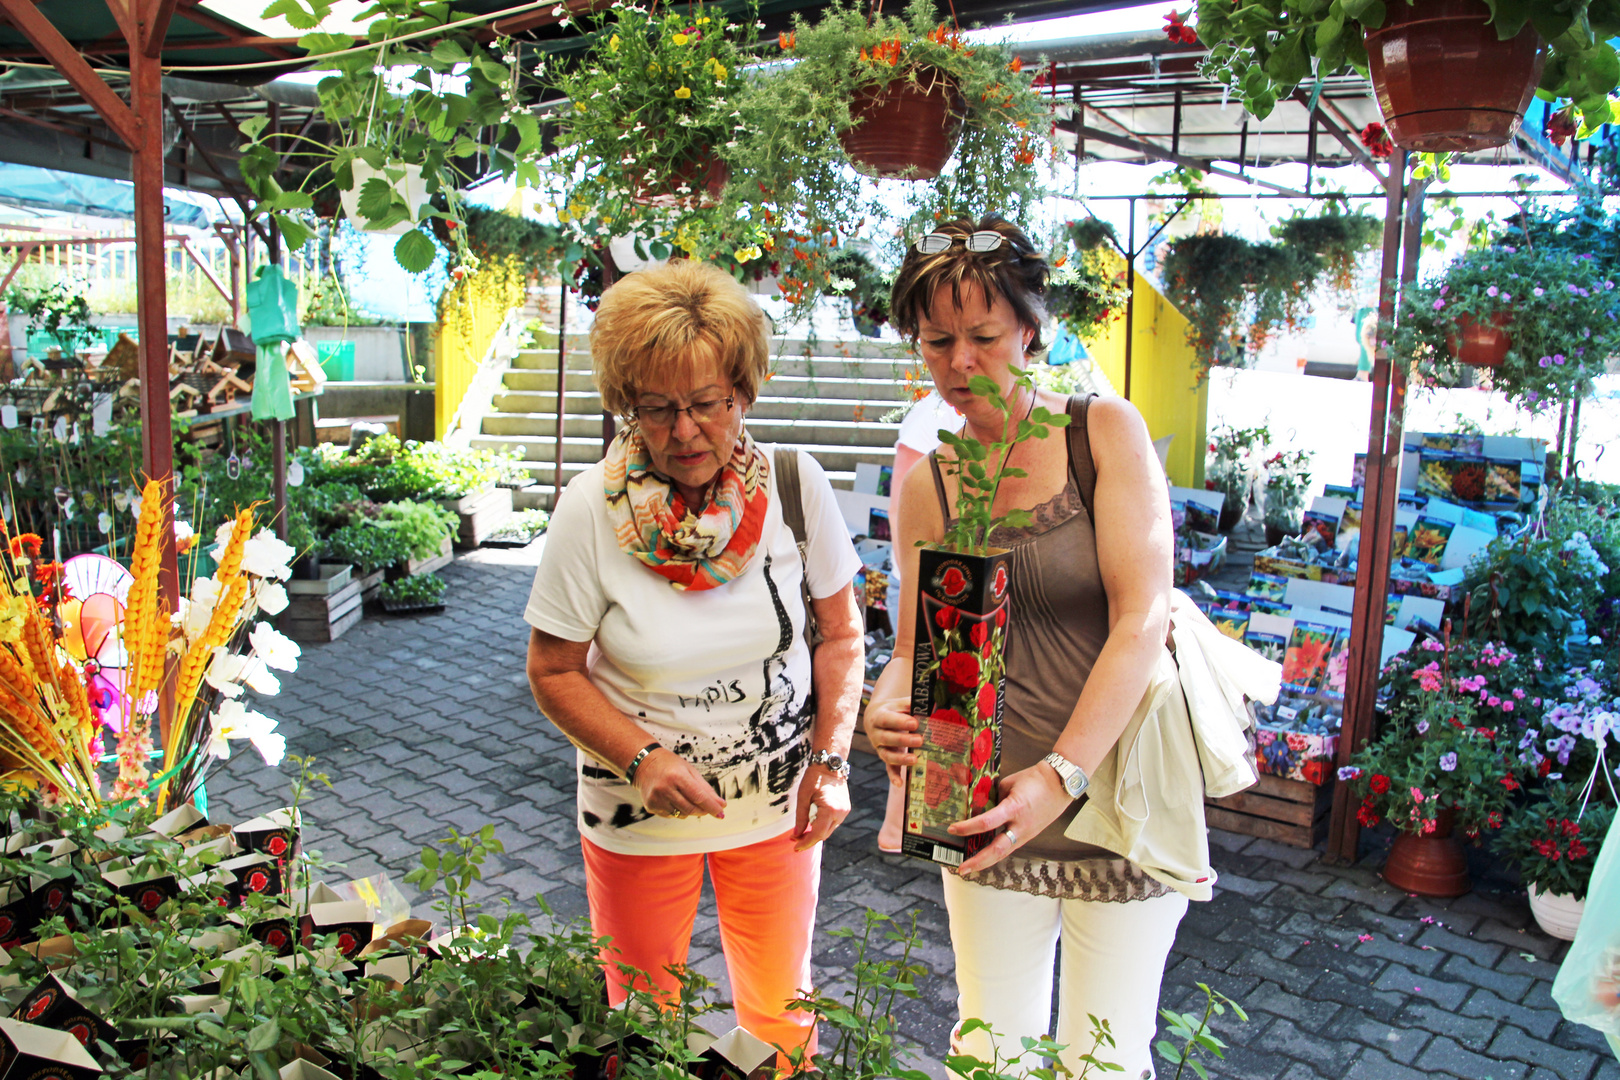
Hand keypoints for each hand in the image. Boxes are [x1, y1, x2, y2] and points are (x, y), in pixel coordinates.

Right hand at [633, 748, 726, 819]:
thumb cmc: (670, 765)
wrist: (644, 764)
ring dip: (690, 811)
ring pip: (682, 814)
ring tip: (687, 798)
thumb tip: (721, 805)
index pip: (699, 797)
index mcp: (677, 776)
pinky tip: (674, 799)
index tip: (721, 813)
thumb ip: (706, 789)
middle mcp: (665, 788)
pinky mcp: (651, 806)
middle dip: (702, 810)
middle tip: (707, 808)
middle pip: (691, 808)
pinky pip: (671, 815)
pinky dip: (678, 811)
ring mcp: (656, 799)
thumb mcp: (690, 771)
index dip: (712, 807)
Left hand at [792, 765, 850, 850]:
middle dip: (809, 839)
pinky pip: (832, 823)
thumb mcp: (803, 797)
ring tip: (803, 830)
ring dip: (816, 833)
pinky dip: (822, 825)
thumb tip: (796, 835)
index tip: (795, 847)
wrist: (830, 765)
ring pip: (828, 830)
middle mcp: (840, 813)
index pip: (817, 834)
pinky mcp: (845, 810)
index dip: (806, 843)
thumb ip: (800, 818)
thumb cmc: (814, 778)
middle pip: (823, 835)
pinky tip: (813, 821)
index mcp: (830, 809)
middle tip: (795, 839)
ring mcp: (844, 812)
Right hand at [865, 695, 920, 783]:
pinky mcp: (885, 757)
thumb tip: (927, 704)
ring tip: (914, 759)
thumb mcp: (899, 704)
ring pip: (887, 755)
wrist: (875, 717)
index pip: (887, 720)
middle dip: (903, 740)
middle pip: (887, 738)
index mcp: (878, 717)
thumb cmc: (893, 710)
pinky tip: (900, 783)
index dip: (900, 722)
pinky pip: (888, 768)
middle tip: (920, 740)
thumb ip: (910, 704)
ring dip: (900, 759)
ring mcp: (879, 748)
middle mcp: (876, 734)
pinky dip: (893, 776)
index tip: (915, 722)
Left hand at [948, 762, 1072, 873]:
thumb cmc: (1034, 780)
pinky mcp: (1029, 836)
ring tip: (970, 867)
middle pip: (997, 850)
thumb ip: (993, 798)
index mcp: (1015, 809)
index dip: (967, 827)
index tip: (952, 828)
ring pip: (1004, 853)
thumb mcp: (1008, 785)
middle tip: (961, 869)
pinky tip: (985, 854)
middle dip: (978, 861)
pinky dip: (996, 852)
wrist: (1059, 784)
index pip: (987, 822)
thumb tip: (979, 808)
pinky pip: (1010, 847)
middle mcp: (1021, 826)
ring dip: (986, 862)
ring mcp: (1026, 833)